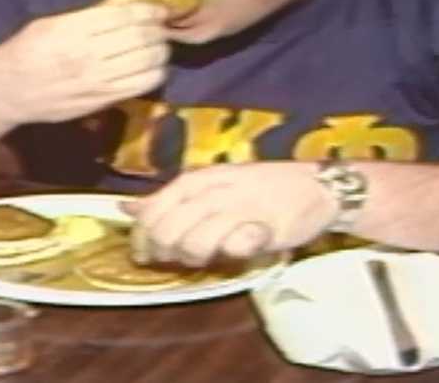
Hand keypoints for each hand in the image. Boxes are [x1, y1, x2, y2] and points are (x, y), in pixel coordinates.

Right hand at [0, 2, 170, 122]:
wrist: (7, 91)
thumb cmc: (25, 49)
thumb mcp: (49, 20)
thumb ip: (86, 13)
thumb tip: (122, 4)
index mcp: (74, 28)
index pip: (126, 16)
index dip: (149, 10)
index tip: (158, 7)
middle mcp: (89, 54)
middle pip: (141, 38)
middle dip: (159, 30)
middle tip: (162, 26)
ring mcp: (97, 80)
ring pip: (147, 62)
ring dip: (161, 51)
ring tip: (161, 45)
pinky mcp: (102, 100)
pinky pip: (142, 85)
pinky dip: (155, 73)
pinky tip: (154, 67)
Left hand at [121, 162, 339, 266]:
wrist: (313, 186)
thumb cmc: (257, 187)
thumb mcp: (209, 185)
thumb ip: (168, 200)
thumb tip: (126, 209)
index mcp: (195, 180)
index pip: (152, 212)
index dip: (142, 239)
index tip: (145, 255)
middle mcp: (212, 191)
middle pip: (167, 232)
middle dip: (165, 252)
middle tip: (179, 258)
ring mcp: (237, 209)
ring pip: (193, 244)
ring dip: (195, 257)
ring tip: (210, 254)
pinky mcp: (263, 228)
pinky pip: (233, 248)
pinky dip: (230, 253)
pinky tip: (238, 248)